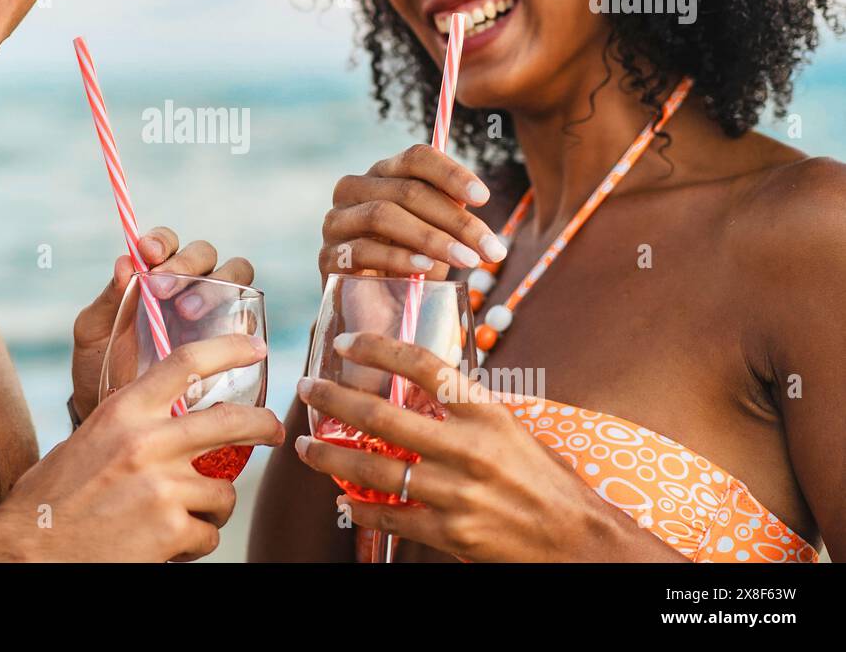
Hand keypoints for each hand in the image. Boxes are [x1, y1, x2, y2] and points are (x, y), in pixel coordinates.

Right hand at [0, 334, 283, 561]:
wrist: (27, 551)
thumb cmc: (52, 498)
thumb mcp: (87, 439)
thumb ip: (130, 423)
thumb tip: (170, 415)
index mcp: (124, 411)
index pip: (187, 362)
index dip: (230, 349)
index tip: (256, 348)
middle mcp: (147, 441)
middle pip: (231, 420)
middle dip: (263, 425)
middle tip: (273, 431)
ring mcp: (163, 486)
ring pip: (223, 491)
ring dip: (209, 508)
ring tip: (178, 517)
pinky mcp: (171, 530)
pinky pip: (209, 533)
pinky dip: (193, 543)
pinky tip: (164, 545)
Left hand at [71, 227, 253, 420]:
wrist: (115, 415)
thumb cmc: (100, 367)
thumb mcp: (95, 332)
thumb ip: (108, 299)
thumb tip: (124, 264)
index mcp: (155, 275)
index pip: (167, 243)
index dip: (162, 241)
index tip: (147, 253)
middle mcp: (189, 287)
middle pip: (205, 255)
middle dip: (187, 263)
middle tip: (163, 288)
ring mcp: (215, 312)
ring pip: (234, 276)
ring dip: (214, 286)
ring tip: (187, 312)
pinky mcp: (233, 341)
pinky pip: (248, 319)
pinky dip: (238, 318)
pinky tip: (216, 337)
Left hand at [292, 333, 630, 561]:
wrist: (578, 541)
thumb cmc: (544, 480)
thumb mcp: (511, 429)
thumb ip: (464, 410)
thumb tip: (415, 384)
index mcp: (487, 413)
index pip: (424, 365)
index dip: (379, 348)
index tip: (346, 342)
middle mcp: (470, 449)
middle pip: (383, 417)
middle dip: (334, 399)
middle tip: (307, 388)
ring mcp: (458, 493)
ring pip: (375, 470)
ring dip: (330, 456)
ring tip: (305, 446)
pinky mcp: (452, 533)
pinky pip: (391, 516)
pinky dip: (360, 509)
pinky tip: (342, 500)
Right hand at [320, 144, 505, 285]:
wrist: (376, 310)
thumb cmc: (410, 265)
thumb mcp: (435, 233)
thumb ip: (449, 211)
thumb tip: (475, 197)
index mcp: (382, 174)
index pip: (416, 158)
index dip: (451, 174)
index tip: (483, 198)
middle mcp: (353, 189)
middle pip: (407, 190)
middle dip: (456, 220)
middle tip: (492, 248)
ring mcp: (336, 222)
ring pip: (383, 214)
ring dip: (432, 238)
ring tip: (467, 260)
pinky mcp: (328, 257)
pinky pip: (363, 250)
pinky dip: (399, 258)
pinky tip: (427, 269)